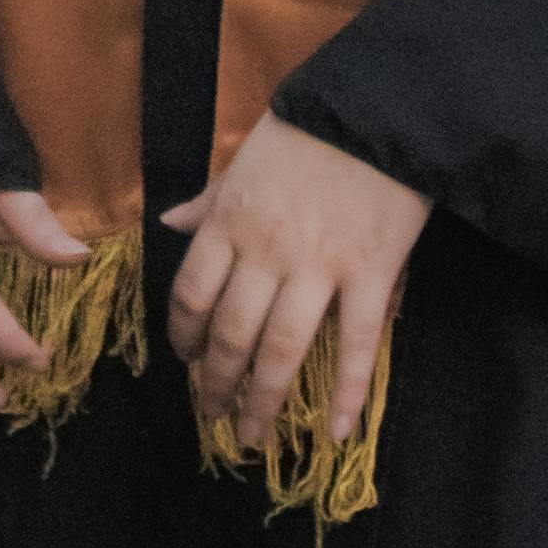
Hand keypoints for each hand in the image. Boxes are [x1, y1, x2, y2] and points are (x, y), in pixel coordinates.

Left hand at [160, 111, 425, 458]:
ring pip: (281, 349)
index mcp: (230, 222)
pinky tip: (335, 432)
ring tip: (252, 435)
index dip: (185, 336)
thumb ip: (209, 200)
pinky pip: (356, 346)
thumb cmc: (306, 132)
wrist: (377, 111)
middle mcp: (266, 252)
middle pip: (231, 333)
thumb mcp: (243, 159)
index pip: (192, 293)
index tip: (186, 362)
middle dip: (217, 383)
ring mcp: (319, 268)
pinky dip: (348, 394)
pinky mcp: (370, 277)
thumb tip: (171, 221)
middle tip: (212, 417)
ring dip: (263, 399)